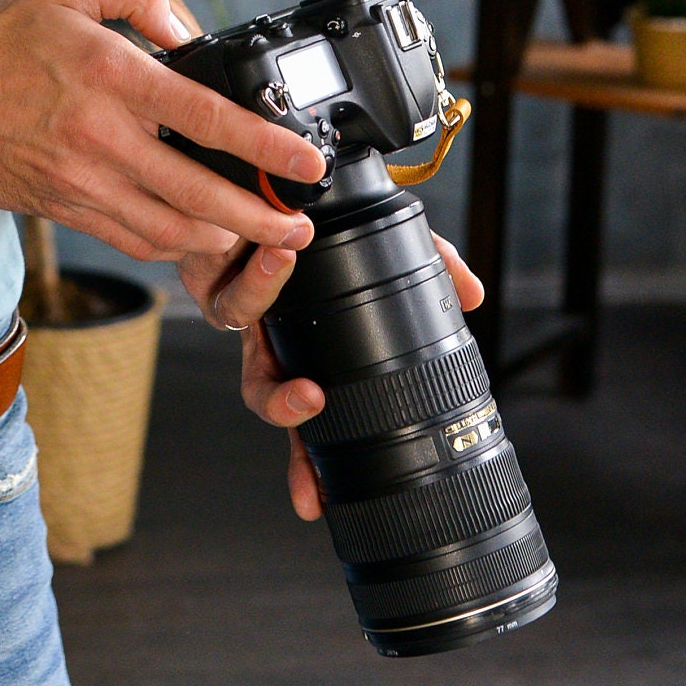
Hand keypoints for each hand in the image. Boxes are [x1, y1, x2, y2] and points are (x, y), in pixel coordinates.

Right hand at [0, 0, 324, 262]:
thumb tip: (188, 31)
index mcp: (109, 74)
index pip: (204, 117)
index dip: (264, 146)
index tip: (305, 164)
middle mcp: (99, 134)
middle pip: (199, 191)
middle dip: (260, 217)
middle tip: (299, 228)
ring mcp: (81, 179)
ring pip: (170, 228)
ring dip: (223, 239)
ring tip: (261, 237)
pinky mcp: (65, 207)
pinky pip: (132, 239)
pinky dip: (174, 245)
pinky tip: (199, 238)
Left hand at [185, 231, 486, 518]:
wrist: (256, 180)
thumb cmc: (316, 222)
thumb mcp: (379, 243)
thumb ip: (428, 265)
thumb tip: (473, 295)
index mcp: (306, 351)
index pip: (309, 423)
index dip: (310, 466)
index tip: (316, 505)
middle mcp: (268, 342)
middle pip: (267, 398)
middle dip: (285, 412)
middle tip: (311, 399)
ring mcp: (238, 315)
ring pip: (238, 335)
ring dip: (271, 308)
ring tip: (294, 273)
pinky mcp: (211, 281)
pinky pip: (231, 292)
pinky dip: (261, 272)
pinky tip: (281, 249)